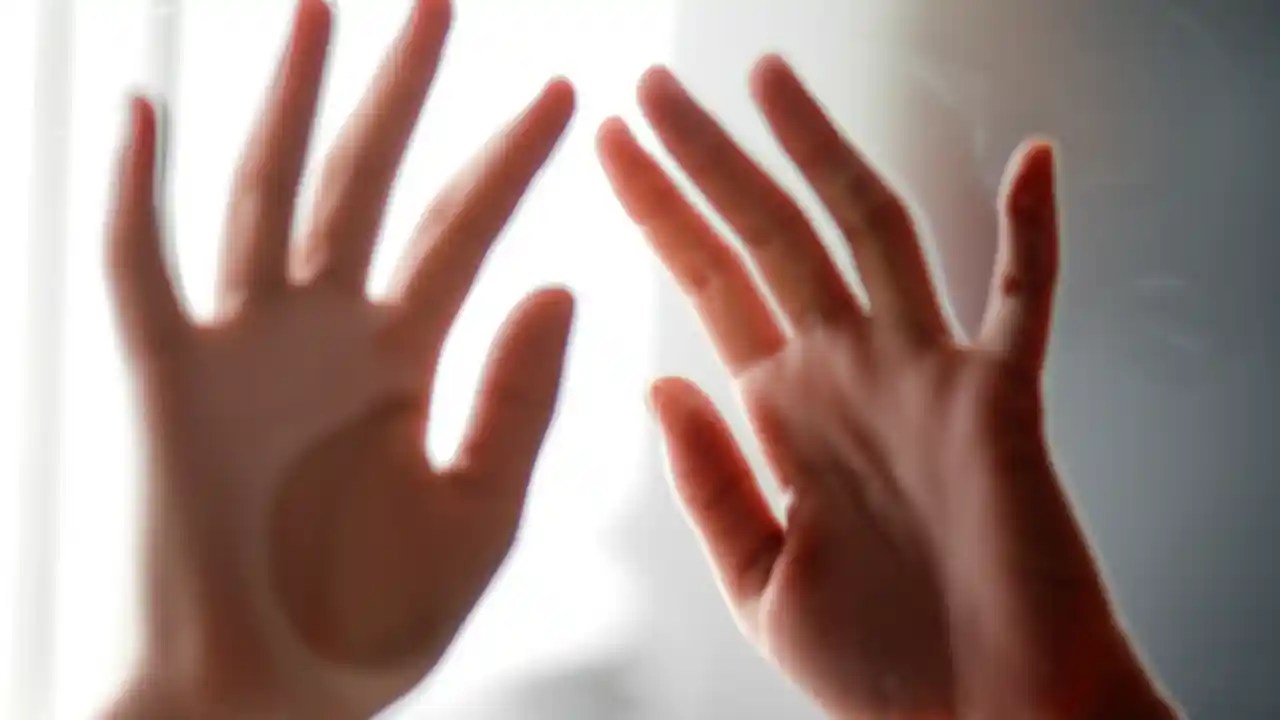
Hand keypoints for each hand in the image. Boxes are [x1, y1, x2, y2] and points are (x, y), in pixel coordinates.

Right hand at [106, 1, 575, 715]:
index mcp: (406, 362)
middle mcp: (325, 334)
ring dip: (287, 102)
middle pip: (370, 183)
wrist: (260, 701)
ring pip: (264, 195)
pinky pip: (134, 265)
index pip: (468, 231)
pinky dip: (130, 189)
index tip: (573, 91)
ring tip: (318, 9)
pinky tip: (140, 106)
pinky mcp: (157, 378)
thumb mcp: (479, 515)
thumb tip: (560, 285)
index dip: (515, 159)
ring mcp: (239, 347)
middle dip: (406, 90)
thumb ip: (519, 399)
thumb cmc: (367, 623)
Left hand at [598, 57, 1175, 718]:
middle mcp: (849, 375)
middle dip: (708, 161)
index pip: (711, 283)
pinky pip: (1023, 302)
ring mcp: (924, 378)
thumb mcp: (756, 579)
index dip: (660, 212)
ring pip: (869, 235)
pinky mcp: (1001, 405)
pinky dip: (1033, 234)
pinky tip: (1028, 162)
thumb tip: (658, 386)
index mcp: (786, 412)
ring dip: (821, 154)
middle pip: (769, 236)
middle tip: (653, 85)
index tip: (611, 147)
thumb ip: (710, 482)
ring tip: (768, 82)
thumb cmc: (878, 667)